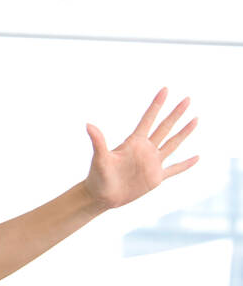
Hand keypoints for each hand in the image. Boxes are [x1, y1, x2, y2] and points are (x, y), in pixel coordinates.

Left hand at [83, 87, 198, 210]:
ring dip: (184, 132)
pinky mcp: (156, 177)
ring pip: (172, 143)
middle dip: (176, 113)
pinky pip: (175, 169)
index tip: (165, 89)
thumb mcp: (99, 158)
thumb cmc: (97, 176)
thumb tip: (88, 125)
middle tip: (187, 99)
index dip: (157, 104)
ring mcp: (152, 163)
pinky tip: (197, 157)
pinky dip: (186, 164)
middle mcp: (145, 149)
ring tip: (195, 119)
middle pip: (165, 127)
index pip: (148, 119)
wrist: (102, 196)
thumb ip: (98, 142)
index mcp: (133, 142)